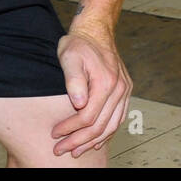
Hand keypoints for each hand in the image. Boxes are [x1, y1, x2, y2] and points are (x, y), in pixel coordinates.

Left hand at [50, 23, 132, 156]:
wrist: (96, 30)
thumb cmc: (79, 44)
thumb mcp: (69, 57)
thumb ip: (73, 80)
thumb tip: (78, 104)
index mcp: (106, 82)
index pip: (87, 117)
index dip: (70, 129)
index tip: (55, 134)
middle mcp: (119, 89)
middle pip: (100, 126)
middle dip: (79, 141)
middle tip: (61, 149)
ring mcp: (124, 90)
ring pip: (112, 126)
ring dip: (93, 141)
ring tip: (76, 150)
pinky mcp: (125, 90)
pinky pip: (119, 118)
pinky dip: (107, 132)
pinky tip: (96, 139)